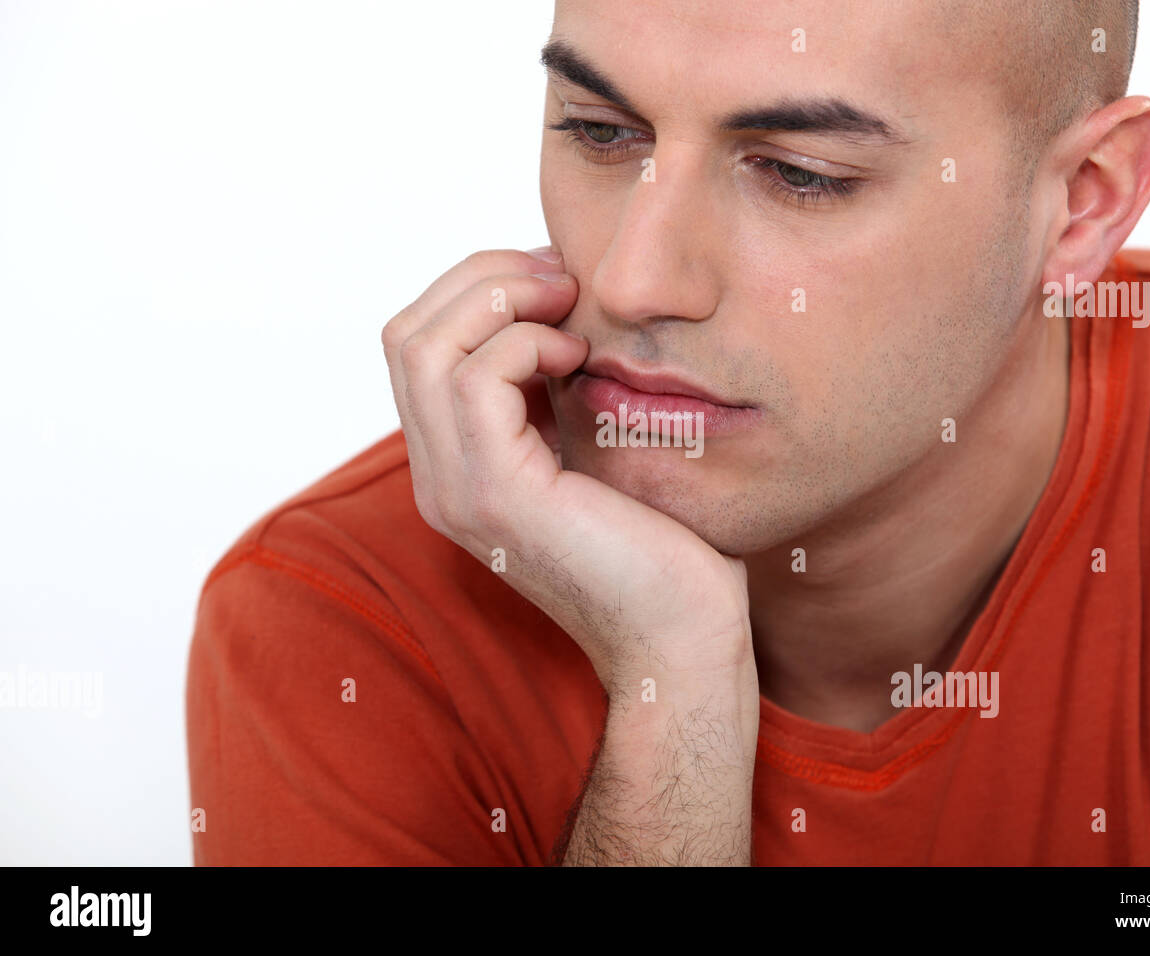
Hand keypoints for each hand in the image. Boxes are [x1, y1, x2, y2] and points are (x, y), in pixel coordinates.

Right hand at [381, 248, 753, 692]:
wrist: (683, 633)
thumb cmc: (660, 541)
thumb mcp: (592, 442)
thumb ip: (556, 389)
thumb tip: (560, 300)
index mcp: (455, 465)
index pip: (417, 346)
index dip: (477, 291)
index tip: (555, 280)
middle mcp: (438, 478)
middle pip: (404, 334)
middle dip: (480, 279)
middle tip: (559, 277)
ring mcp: (456, 489)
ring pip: (421, 345)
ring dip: (499, 298)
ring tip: (568, 304)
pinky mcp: (495, 494)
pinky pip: (474, 377)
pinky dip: (525, 341)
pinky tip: (579, 355)